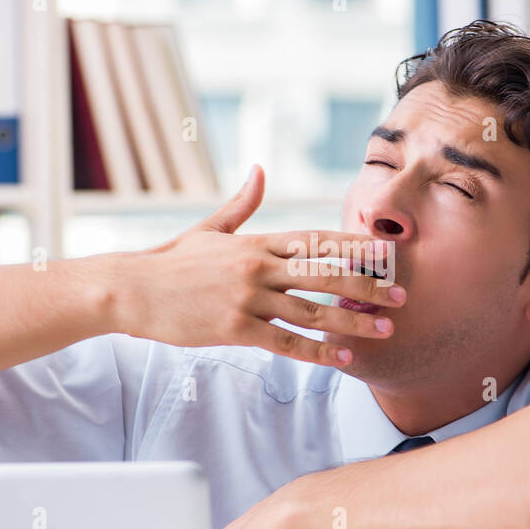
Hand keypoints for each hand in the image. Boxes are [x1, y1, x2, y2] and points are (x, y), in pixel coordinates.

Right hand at [107, 164, 405, 368]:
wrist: (129, 289)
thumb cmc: (168, 261)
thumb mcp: (208, 229)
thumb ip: (241, 204)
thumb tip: (259, 171)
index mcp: (255, 241)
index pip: (316, 240)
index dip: (354, 246)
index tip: (385, 253)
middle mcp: (257, 266)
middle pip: (325, 274)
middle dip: (367, 286)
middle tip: (400, 297)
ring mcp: (246, 298)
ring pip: (312, 310)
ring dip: (351, 321)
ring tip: (383, 330)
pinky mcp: (234, 329)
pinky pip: (285, 341)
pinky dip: (316, 350)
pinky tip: (341, 357)